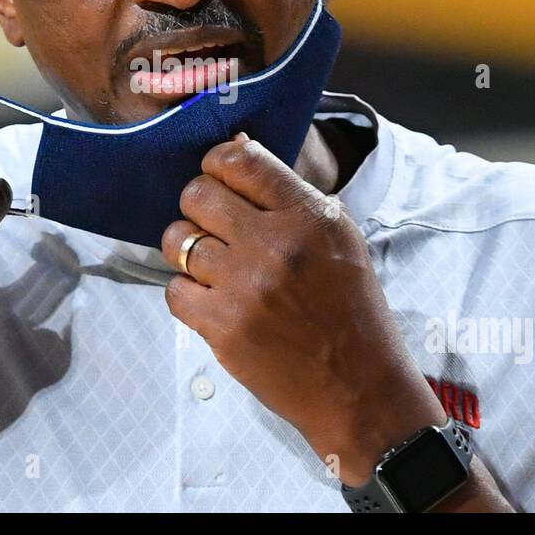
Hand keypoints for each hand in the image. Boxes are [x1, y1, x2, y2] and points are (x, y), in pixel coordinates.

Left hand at [160, 133, 446, 485]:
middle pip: (196, 194)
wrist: (359, 387)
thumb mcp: (338, 237)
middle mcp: (275, 244)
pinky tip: (214, 300)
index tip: (218, 177)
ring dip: (188, 250)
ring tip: (213, 265)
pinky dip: (188, 294)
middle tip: (212, 224)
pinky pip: (174, 290)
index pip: (238, 159)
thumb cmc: (350, 309)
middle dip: (198, 205)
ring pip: (178, 240)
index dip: (216, 163)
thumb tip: (235, 147)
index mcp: (308, 215)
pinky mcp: (224, 327)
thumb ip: (288, 195)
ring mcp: (245, 287)